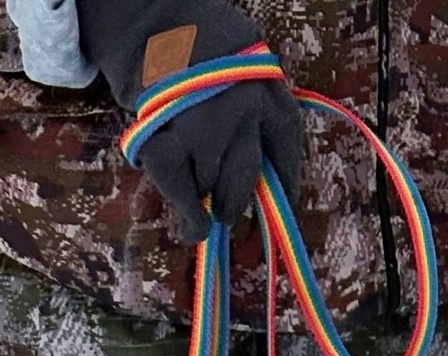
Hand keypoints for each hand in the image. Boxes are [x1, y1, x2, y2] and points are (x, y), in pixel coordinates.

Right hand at [79, 0, 303, 242]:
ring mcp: (204, 127)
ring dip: (204, 200)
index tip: (284, 206)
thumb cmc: (198, 45)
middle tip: (226, 211)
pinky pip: (180, 190)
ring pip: (212, 186)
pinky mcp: (166, 138)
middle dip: (235, 201)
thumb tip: (268, 177)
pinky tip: (190, 227)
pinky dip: (186, 213)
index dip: (286, 183)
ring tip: (200, 211)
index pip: (286, 151)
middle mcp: (243, 112)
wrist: (147, 14)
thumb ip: (259, 113)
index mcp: (268, 93)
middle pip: (247, 178)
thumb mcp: (246, 68)